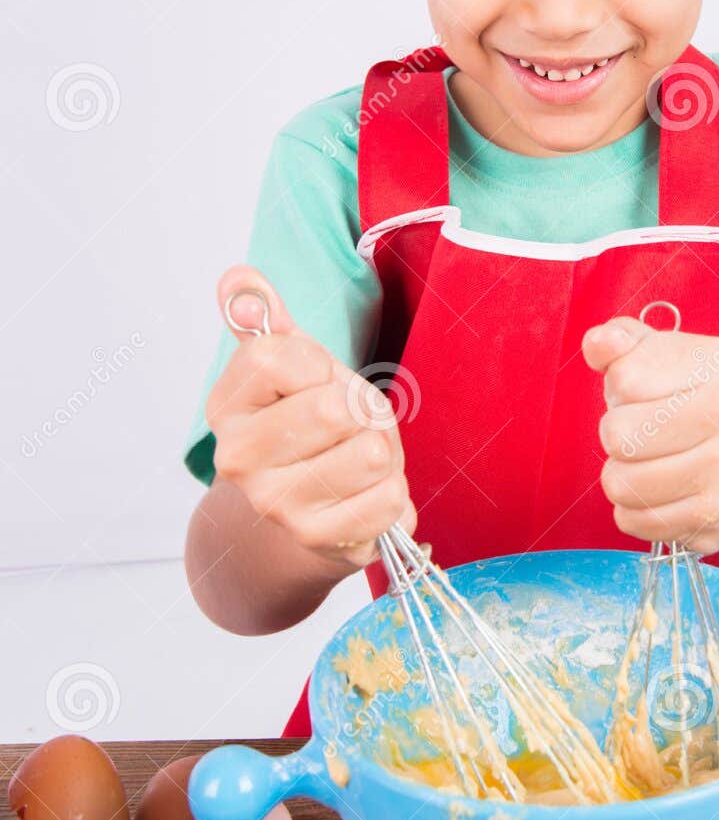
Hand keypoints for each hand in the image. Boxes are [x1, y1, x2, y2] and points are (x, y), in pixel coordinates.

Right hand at [206, 265, 415, 565]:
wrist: (304, 512)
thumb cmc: (306, 425)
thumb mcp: (289, 363)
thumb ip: (264, 316)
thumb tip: (239, 279)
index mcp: (225, 406)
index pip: (279, 357)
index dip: (316, 364)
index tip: (314, 381)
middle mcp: (238, 459)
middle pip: (333, 407)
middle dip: (362, 408)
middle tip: (348, 423)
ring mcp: (276, 504)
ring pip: (368, 452)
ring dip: (382, 450)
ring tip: (359, 458)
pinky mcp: (318, 541)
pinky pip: (388, 499)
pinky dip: (392, 491)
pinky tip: (366, 494)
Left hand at [582, 316, 718, 553]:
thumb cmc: (688, 404)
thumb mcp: (658, 356)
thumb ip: (619, 340)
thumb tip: (600, 343)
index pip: (623, 380)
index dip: (620, 390)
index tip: (647, 395)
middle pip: (617, 436)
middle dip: (617, 436)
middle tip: (645, 435)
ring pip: (621, 484)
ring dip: (621, 476)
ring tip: (650, 465)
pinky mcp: (714, 520)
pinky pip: (633, 521)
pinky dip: (633, 511)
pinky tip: (660, 495)